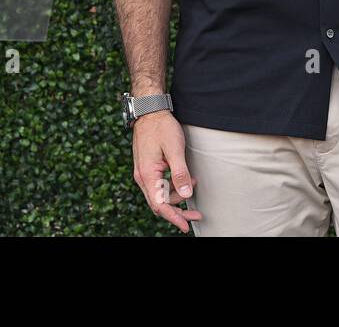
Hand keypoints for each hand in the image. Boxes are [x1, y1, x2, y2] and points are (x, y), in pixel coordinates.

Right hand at [131, 110, 201, 232]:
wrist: (150, 111)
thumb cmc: (162, 127)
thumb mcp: (175, 149)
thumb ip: (180, 172)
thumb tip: (186, 195)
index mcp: (147, 174)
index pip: (160, 204)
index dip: (173, 217)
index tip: (186, 225)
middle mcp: (142, 176)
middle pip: (159, 203)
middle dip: (178, 211)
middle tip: (196, 216)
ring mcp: (143, 173)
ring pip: (159, 195)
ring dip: (177, 196)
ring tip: (193, 185)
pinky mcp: (147, 168)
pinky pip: (159, 185)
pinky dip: (172, 187)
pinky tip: (185, 180)